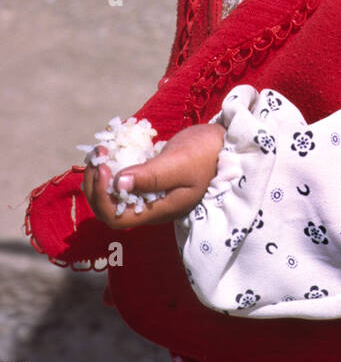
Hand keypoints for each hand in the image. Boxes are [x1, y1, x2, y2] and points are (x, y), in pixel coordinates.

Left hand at [82, 123, 225, 229]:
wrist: (223, 144)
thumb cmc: (205, 154)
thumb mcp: (179, 163)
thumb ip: (151, 176)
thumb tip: (119, 182)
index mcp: (158, 210)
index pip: (116, 217)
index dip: (102, 197)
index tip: (104, 167)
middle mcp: (150, 207)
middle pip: (109, 209)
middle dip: (96, 185)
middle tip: (98, 155)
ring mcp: (149, 194)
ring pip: (112, 195)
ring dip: (100, 176)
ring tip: (101, 150)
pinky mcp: (149, 179)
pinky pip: (122, 180)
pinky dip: (111, 167)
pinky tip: (111, 149)